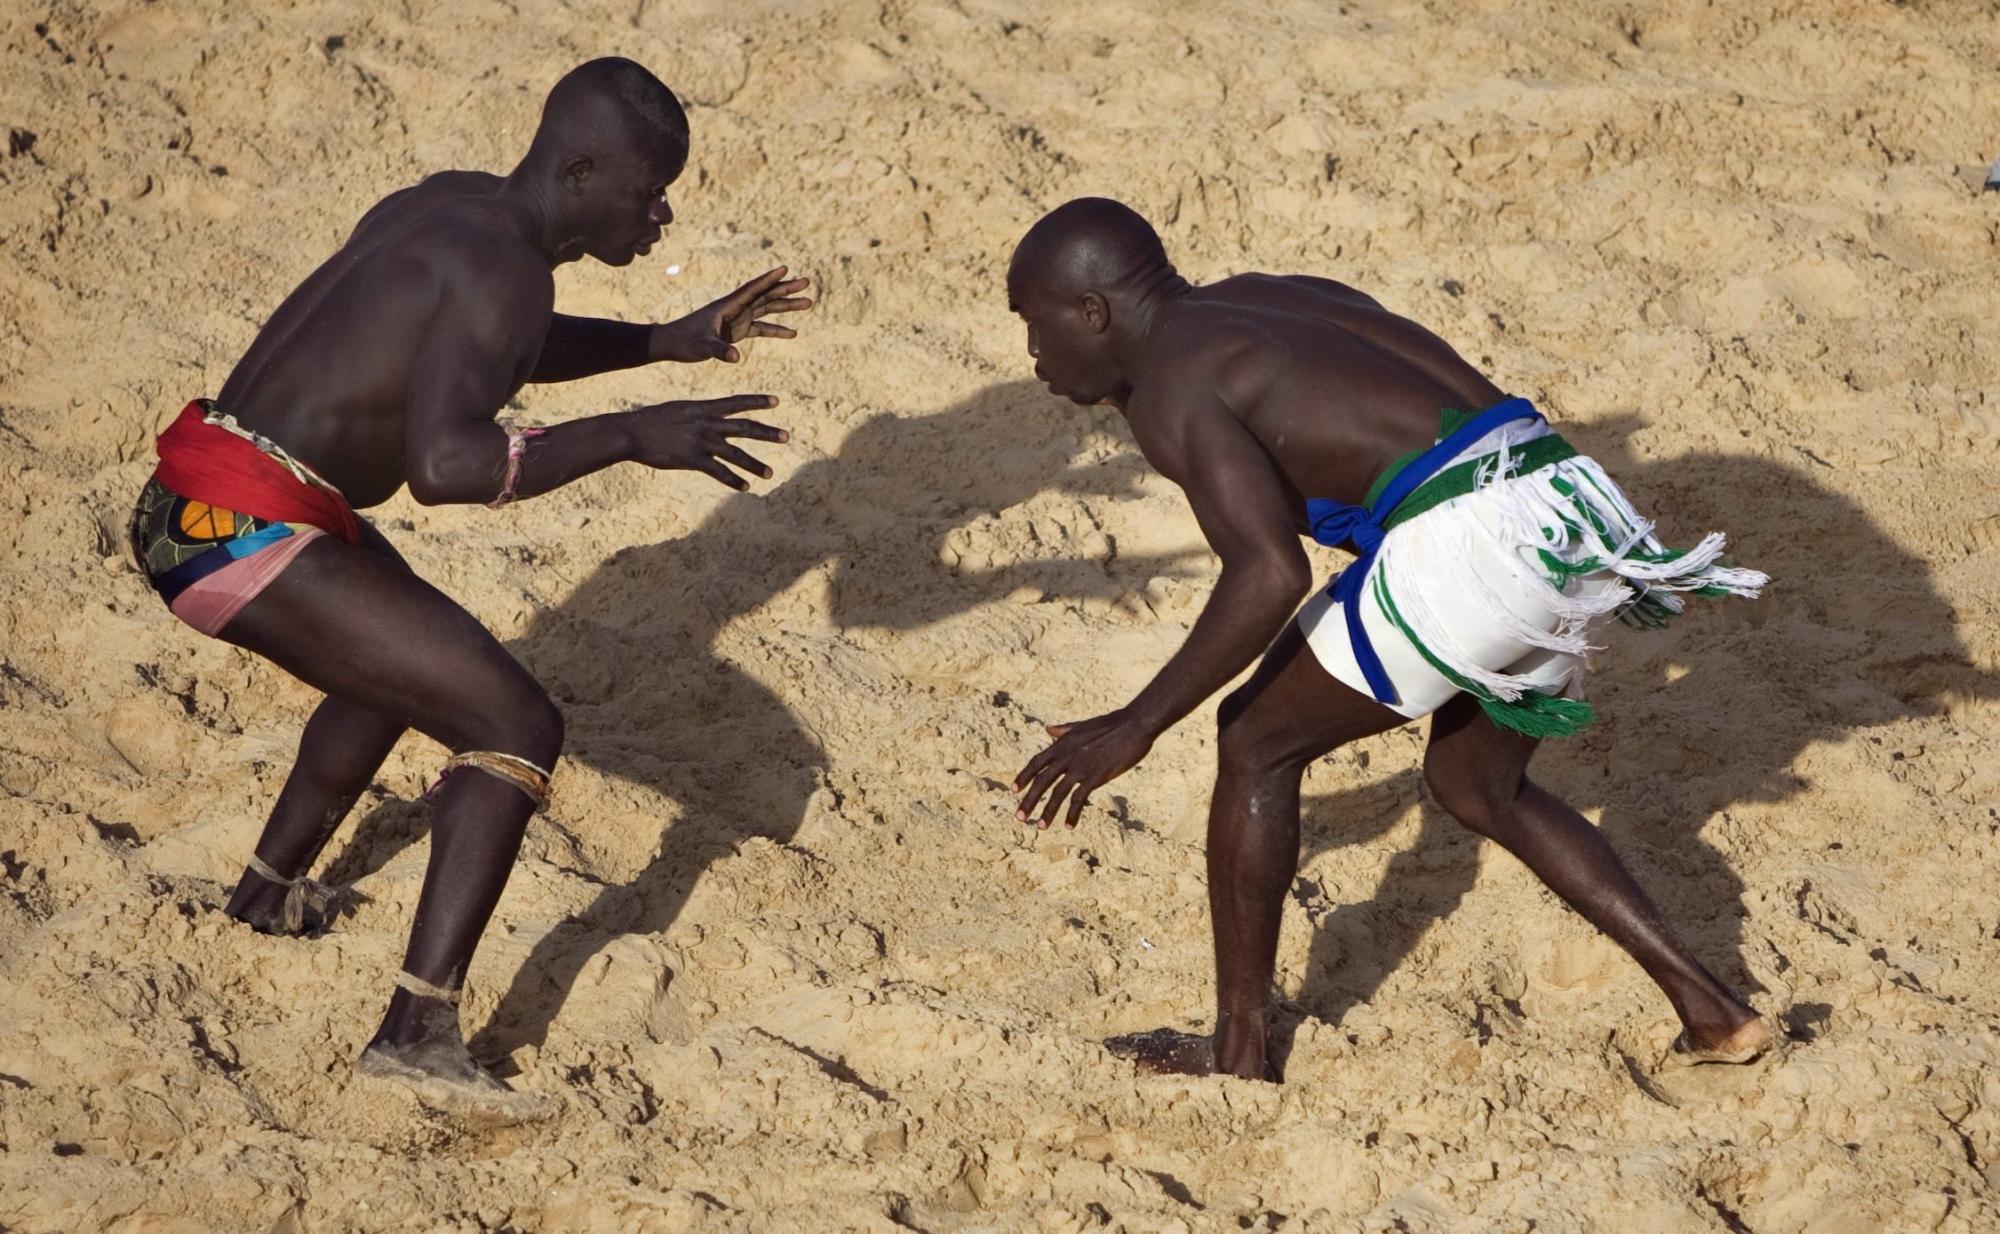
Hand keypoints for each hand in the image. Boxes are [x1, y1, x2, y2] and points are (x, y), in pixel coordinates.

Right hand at [626, 395, 787, 489]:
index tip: (776, 401)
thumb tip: (708, 415)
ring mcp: (701, 442)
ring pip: (736, 454)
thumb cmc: (651, 420)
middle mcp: (707, 424)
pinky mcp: (693, 460)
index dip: (757, 402)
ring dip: (754, 465)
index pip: (737, 403)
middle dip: (767, 432)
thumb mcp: (678, 410)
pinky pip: (719, 472)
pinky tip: (745, 487)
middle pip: (744, 428)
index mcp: (703, 408)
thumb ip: (697, 414)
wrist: (632, 432)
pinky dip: (733, 480)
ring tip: (770, 473)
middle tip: (787, 436)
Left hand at [650, 266, 812, 363]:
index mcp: (728, 305)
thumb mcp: (703, 346)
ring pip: (767, 308)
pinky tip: (792, 333)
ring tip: (808, 302)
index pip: (752, 289)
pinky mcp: (737, 331)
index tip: (786, 268)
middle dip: (786, 289)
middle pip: (765, 295)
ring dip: (786, 306)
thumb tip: (736, 358)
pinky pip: (761, 328)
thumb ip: (720, 350)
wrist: (672, 344)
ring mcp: (738, 318)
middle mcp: (736, 308)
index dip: (769, 279)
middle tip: (807, 282)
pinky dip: (776, 330)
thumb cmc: (684, 341)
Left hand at [1013, 710, 1154, 829]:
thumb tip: (1048, 729)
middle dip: (1029, 800)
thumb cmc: (1112, 725)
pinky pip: (1079, 798)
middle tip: (1019, 817)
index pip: (1037, 762)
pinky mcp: (1095, 776)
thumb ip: (1064, 730)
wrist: (1134, 725)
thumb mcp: (1082, 726)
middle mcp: (1067, 756)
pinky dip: (1072, 813)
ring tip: (1040, 827)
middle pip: (1041, 781)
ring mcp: (1080, 766)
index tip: (1013, 789)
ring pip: (1057, 792)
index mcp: (1063, 744)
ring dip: (1047, 811)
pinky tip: (1069, 825)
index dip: (1024, 776)